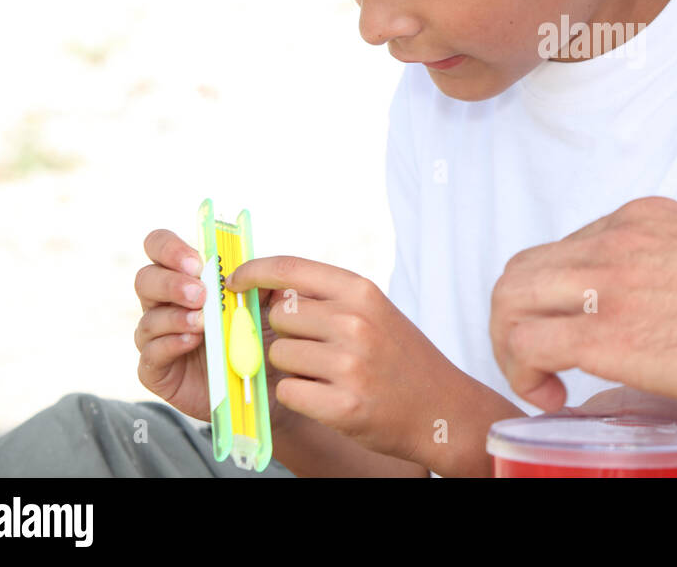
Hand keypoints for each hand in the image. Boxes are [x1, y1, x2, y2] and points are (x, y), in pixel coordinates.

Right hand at [134, 230, 296, 430]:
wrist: (267, 386)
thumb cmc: (264, 335)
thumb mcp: (271, 301)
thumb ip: (263, 278)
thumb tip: (249, 266)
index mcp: (188, 278)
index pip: (160, 248)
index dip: (170, 249)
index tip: (198, 262)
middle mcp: (166, 303)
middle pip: (145, 279)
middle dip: (171, 283)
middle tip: (201, 294)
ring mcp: (158, 337)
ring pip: (148, 318)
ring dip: (175, 316)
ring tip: (203, 321)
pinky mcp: (156, 370)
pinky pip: (150, 354)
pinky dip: (171, 344)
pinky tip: (192, 341)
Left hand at [225, 255, 457, 463]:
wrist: (443, 408)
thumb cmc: (402, 359)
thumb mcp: (375, 312)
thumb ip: (327, 298)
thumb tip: (266, 290)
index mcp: (362, 292)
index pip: (290, 268)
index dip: (252, 272)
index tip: (233, 281)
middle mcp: (355, 322)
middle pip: (278, 315)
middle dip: (284, 333)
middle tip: (313, 348)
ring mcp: (349, 365)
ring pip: (278, 355)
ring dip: (291, 368)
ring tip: (327, 376)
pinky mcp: (343, 406)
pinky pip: (287, 391)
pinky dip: (298, 396)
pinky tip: (328, 397)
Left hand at [491, 197, 676, 411]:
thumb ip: (674, 271)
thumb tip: (668, 306)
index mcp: (641, 220)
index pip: (566, 248)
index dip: (556, 296)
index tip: (570, 331)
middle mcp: (614, 239)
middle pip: (523, 269)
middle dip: (516, 318)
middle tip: (539, 362)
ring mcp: (606, 280)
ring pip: (510, 299)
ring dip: (511, 345)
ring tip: (539, 384)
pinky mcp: (607, 331)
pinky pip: (530, 343)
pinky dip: (523, 371)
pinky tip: (552, 397)